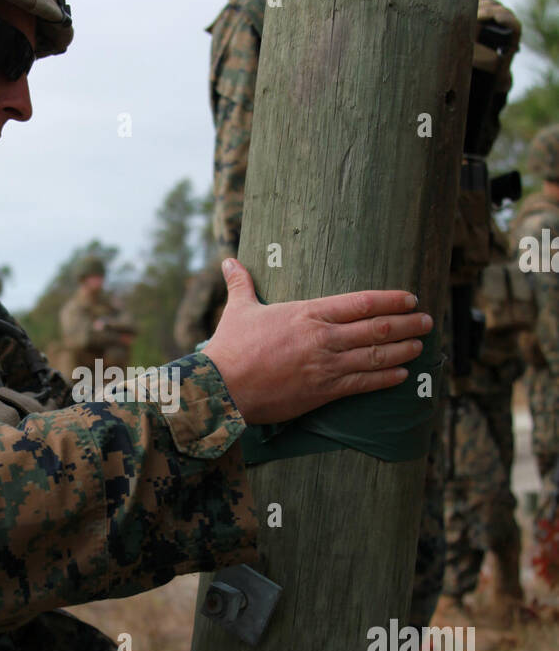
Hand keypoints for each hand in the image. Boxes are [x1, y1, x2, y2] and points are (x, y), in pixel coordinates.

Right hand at [203, 258, 431, 425]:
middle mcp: (323, 337)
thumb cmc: (230, 347)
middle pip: (376, 328)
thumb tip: (229, 260)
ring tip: (421, 344)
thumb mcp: (238, 309)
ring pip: (375, 355)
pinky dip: (385, 378)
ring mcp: (325, 365)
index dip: (390, 300)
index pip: (360, 302)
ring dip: (403, 349)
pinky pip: (363, 383)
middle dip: (406, 323)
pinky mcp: (323, 391)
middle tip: (427, 320)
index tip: (410, 299)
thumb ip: (241, 283)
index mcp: (307, 313)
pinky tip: (402, 375)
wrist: (223, 386)